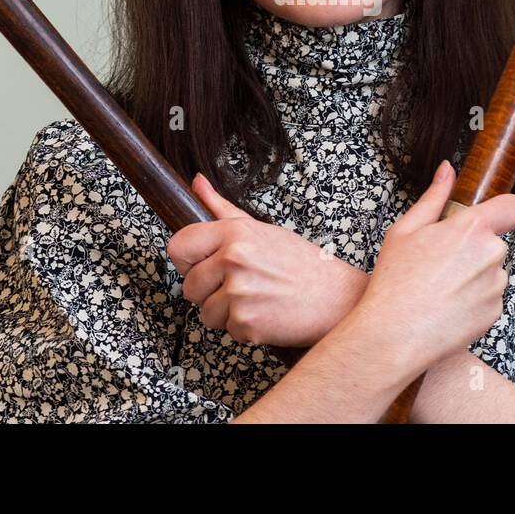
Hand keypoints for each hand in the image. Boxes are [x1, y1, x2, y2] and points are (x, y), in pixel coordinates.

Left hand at [166, 174, 366, 348]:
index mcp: (235, 233)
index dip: (187, 261)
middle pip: (188, 286)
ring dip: (226, 312)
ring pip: (205, 313)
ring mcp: (239, 293)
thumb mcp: (262, 229)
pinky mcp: (246, 324)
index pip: (178, 247)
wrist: (336, 298)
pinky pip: (226, 331)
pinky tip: (265, 313)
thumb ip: (222, 209)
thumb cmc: (301, 264)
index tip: (202, 265)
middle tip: (242, 285)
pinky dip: (243, 328)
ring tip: (256, 299)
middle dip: (210, 291)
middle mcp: (234, 260)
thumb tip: (196, 182)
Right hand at [348, 160, 514, 375]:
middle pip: (495, 241)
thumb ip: (434, 197)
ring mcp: (496, 286)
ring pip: (492, 270)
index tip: (495, 214)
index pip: (514, 207)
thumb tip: (448, 170)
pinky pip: (490, 296)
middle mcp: (492, 254)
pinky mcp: (496, 312)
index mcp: (471, 228)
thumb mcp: (406, 229)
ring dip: (475, 274)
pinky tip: (448, 305)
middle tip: (442, 260)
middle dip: (475, 247)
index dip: (506, 208)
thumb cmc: (395, 281)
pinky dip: (474, 299)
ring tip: (441, 287)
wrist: (395, 334)